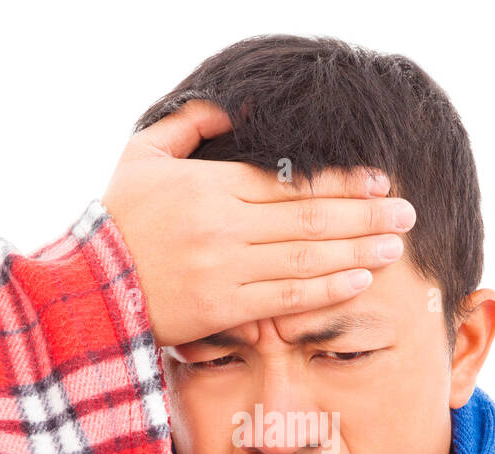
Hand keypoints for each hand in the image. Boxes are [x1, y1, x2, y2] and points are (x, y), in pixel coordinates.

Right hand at [100, 98, 415, 347]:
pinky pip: (286, 298)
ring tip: (396, 244)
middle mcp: (224, 226)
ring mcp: (225, 269)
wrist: (86, 289)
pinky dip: (327, 288)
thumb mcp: (141, 156)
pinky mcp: (223, 308)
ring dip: (358, 250)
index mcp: (209, 185)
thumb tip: (232, 104)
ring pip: (306, 258)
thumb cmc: (115, 221)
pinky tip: (360, 279)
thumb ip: (189, 125)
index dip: (340, 181)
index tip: (378, 181)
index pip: (290, 181)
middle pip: (309, 218)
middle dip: (366, 214)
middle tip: (408, 211)